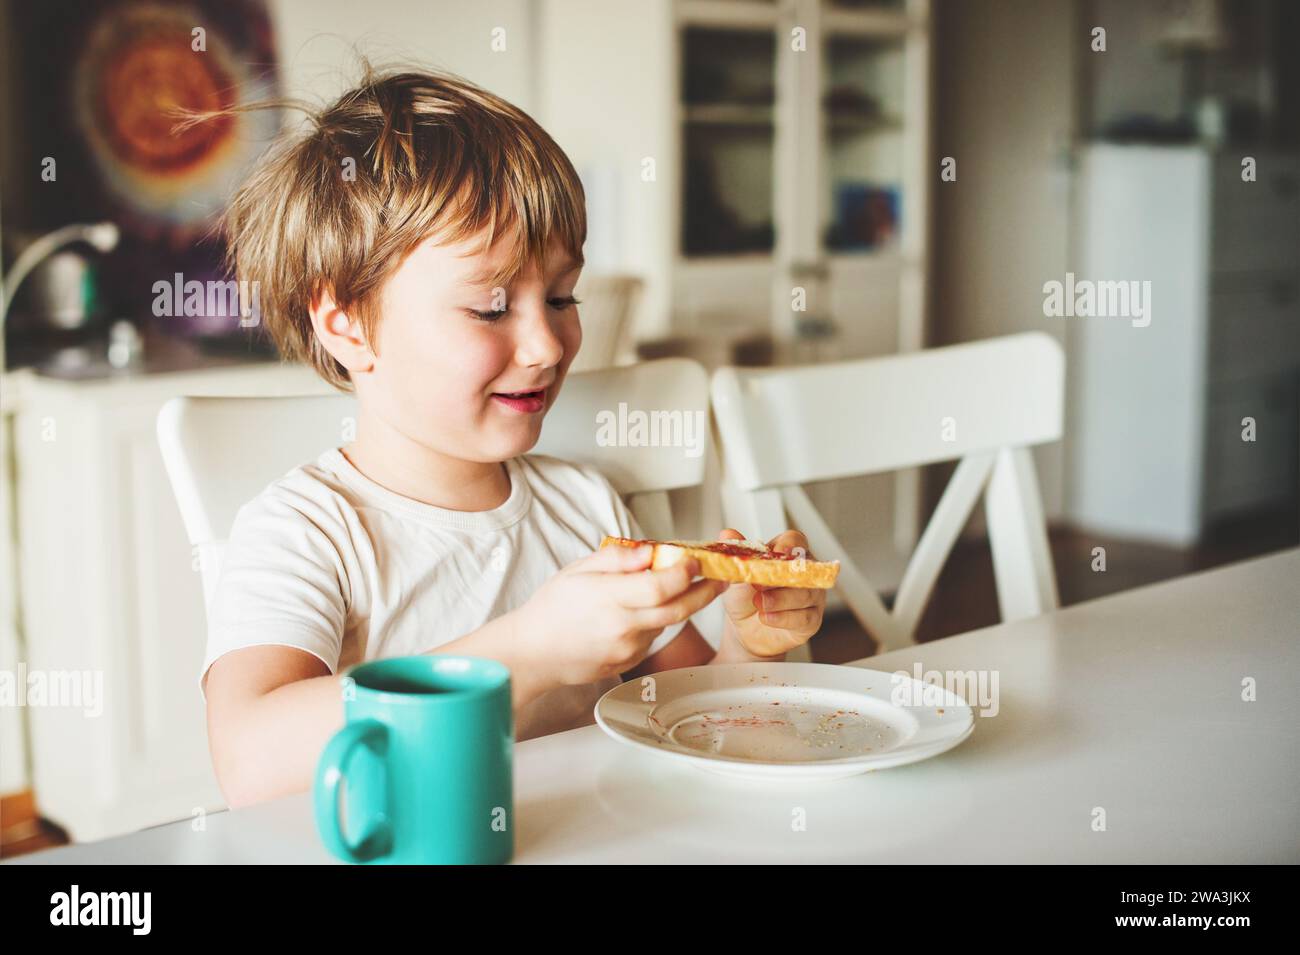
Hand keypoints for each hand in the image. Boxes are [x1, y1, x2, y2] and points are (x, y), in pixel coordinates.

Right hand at [517, 542, 726, 685]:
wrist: (533, 653)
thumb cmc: (551, 609)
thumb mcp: (577, 570)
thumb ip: (617, 559)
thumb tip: (650, 551)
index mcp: (608, 599)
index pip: (660, 586)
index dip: (684, 572)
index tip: (695, 560)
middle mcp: (622, 627)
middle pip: (678, 610)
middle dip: (705, 592)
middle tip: (720, 578)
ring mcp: (627, 649)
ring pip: (666, 623)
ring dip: (677, 605)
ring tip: (675, 586)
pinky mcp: (628, 663)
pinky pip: (651, 638)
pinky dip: (655, 622)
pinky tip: (639, 612)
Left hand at [717, 528, 826, 657]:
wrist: (744, 628)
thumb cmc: (744, 597)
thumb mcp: (734, 574)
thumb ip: (735, 554)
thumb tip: (727, 533)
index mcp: (787, 554)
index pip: (796, 541)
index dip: (790, 544)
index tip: (778, 551)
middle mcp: (805, 573)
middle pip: (803, 569)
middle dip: (780, 577)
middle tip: (757, 584)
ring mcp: (811, 597)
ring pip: (805, 594)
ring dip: (779, 599)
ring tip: (759, 603)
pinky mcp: (811, 620)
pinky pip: (804, 618)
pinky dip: (783, 618)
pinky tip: (767, 617)